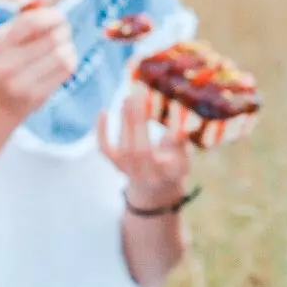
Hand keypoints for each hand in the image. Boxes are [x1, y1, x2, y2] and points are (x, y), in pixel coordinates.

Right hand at [0, 0, 76, 118]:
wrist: (4, 100)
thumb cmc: (13, 57)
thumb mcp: (13, 34)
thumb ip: (25, 13)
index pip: (32, 21)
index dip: (52, 15)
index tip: (59, 16)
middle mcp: (3, 65)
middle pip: (52, 37)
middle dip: (63, 30)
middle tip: (63, 31)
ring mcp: (18, 83)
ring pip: (62, 53)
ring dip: (68, 46)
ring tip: (63, 46)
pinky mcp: (36, 95)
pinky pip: (66, 69)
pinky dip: (70, 59)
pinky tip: (64, 59)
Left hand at [98, 93, 191, 207]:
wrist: (154, 190)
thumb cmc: (173, 166)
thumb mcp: (184, 157)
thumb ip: (181, 140)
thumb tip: (179, 118)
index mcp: (169, 174)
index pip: (171, 155)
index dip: (172, 136)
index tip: (174, 110)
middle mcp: (147, 175)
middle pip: (140, 149)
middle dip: (138, 122)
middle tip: (139, 96)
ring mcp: (128, 170)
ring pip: (124, 146)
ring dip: (125, 120)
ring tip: (129, 97)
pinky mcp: (115, 164)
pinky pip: (104, 149)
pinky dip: (101, 131)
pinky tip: (103, 111)